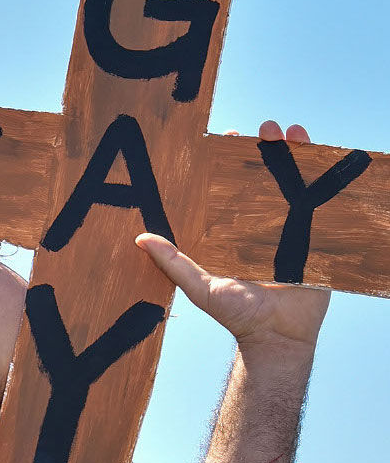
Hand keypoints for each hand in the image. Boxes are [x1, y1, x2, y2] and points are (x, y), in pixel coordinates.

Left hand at [135, 121, 329, 351]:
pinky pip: (321, 202)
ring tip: (293, 131)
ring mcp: (290, 227)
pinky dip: (323, 177)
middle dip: (264, 148)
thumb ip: (174, 262)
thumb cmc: (236, 314)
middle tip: (263, 128)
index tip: (226, 135)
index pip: (229, 186)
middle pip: (263, 176)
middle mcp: (259, 223)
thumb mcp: (201, 287)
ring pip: (293, 182)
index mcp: (231, 229)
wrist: (279, 335)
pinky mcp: (316, 237)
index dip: (228, 160)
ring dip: (295, 154)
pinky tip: (323, 154)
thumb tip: (140, 238)